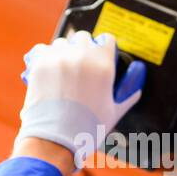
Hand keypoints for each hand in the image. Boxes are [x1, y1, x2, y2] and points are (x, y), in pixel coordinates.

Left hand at [16, 31, 146, 169]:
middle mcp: (82, 56)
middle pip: (83, 37)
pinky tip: (46, 68)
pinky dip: (43, 56)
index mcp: (104, 65)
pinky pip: (42, 49)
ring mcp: (60, 58)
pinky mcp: (40, 63)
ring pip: (62, 43)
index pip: (107, 39)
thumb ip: (127, 97)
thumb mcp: (114, 112)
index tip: (99, 55)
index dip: (103, 47)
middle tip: (79, 65)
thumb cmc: (87, 127)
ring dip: (63, 52)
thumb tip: (136, 90)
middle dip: (82, 48)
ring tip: (61, 69)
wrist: (56, 138)